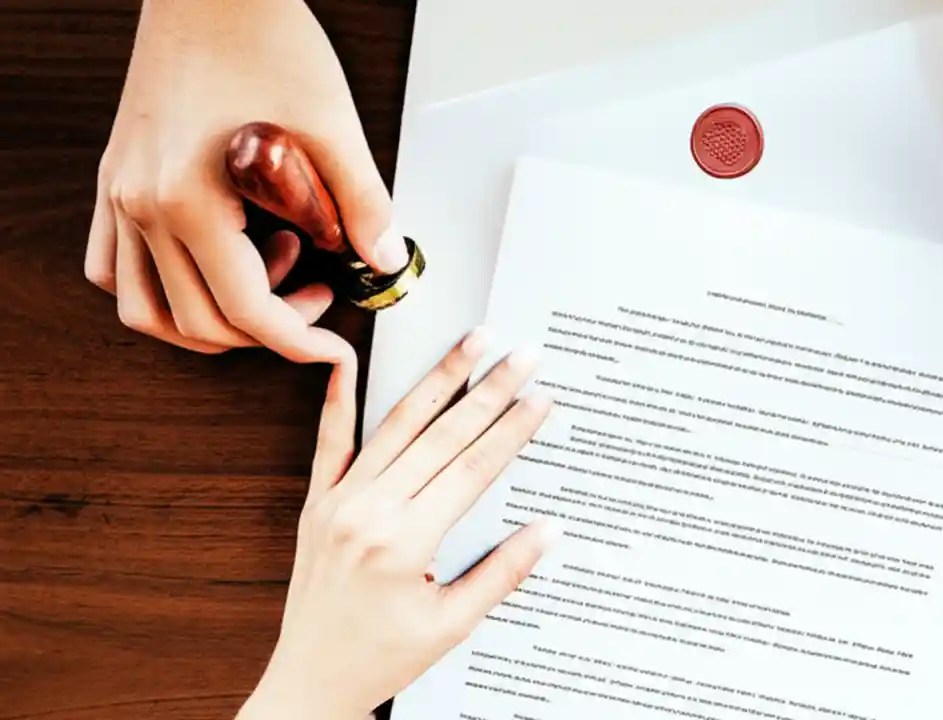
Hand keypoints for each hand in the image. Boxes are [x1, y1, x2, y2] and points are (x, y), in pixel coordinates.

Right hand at [86, 0, 407, 360]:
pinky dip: (160, 289)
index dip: (299, 342)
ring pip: (146, 308)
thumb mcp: (331, 127)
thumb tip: (385, 260)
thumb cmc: (263, 40)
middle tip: (316, 294)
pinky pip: (114, 268)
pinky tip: (215, 260)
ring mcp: (120, 194)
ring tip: (267, 272)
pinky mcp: (115, 180)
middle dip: (266, 330)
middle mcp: (141, 204)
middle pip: (196, 322)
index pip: (245, 310)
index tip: (336, 348)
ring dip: (210, 320)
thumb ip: (362, 204)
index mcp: (189, 197)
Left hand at [237, 329, 558, 719]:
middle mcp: (369, 512)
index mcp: (405, 542)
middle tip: (523, 353)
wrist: (310, 684)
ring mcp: (339, 501)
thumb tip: (550, 530)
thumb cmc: (381, 658)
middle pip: (442, 436)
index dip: (512, 429)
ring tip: (469, 342)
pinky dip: (341, 397)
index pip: (473, 469)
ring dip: (437, 379)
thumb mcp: (452, 625)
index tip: (541, 397)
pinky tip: (351, 358)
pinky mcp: (317, 502)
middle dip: (489, 390)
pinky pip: (331, 440)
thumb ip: (502, 573)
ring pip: (397, 425)